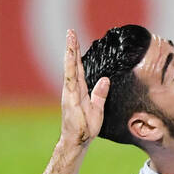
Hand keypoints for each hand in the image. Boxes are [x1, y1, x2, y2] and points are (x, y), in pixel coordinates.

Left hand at [60, 29, 108, 147]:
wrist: (73, 140)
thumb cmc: (85, 129)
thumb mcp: (95, 115)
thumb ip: (99, 96)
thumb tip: (105, 79)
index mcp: (74, 93)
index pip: (74, 69)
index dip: (73, 53)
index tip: (72, 38)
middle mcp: (69, 90)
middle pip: (71, 65)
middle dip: (71, 48)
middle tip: (70, 32)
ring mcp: (69, 92)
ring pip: (71, 69)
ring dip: (72, 54)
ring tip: (72, 41)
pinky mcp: (72, 95)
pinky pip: (73, 76)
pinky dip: (74, 64)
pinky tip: (75, 60)